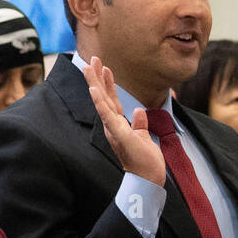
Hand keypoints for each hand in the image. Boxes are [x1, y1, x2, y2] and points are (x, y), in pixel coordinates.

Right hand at [82, 56, 165, 185]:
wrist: (147, 179)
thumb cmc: (145, 161)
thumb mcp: (144, 137)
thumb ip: (140, 123)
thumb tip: (138, 110)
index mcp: (118, 123)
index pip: (111, 99)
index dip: (107, 83)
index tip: (104, 66)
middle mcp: (112, 124)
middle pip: (103, 96)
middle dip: (97, 76)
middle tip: (91, 58)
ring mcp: (114, 129)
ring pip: (102, 101)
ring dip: (95, 83)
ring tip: (90, 67)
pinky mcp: (119, 134)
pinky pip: (108, 115)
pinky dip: (100, 102)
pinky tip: (94, 90)